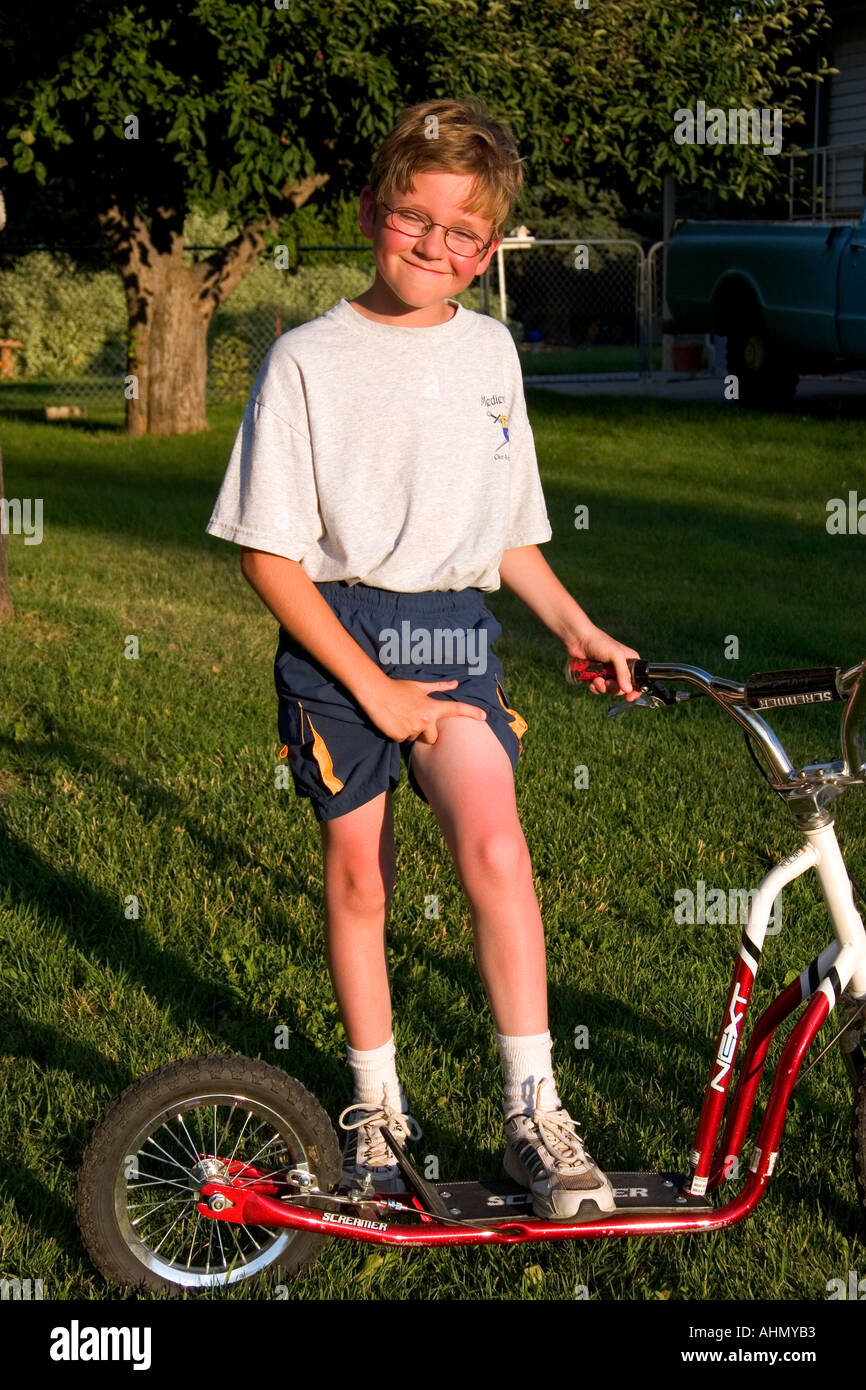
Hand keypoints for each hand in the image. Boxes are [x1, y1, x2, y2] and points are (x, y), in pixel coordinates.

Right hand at [356, 676, 487, 742]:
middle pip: (432, 737)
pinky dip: (399, 733)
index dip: (470, 712)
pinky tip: (393, 722)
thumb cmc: (397, 687)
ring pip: (416, 738)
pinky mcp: (399, 737)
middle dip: (425, 732)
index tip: (484, 716)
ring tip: (400, 716)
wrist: (375, 692)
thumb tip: (455, 683)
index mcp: (431, 707)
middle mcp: (424, 721)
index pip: (455, 709)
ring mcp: (412, 730)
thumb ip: (438, 687)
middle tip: (412, 718)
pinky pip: (403, 740)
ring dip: (410, 731)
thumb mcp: (419, 686)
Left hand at [566, 627, 641, 701]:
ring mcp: (608, 673)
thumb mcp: (615, 655)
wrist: (578, 640)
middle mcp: (621, 668)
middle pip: (622, 688)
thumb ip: (623, 672)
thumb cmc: (599, 642)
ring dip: (602, 687)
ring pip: (609, 690)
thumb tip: (628, 689)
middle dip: (613, 688)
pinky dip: (595, 687)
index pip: (638, 681)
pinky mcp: (597, 676)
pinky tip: (591, 681)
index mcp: (630, 661)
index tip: (629, 697)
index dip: (635, 690)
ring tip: (596, 679)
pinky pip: (598, 689)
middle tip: (607, 682)